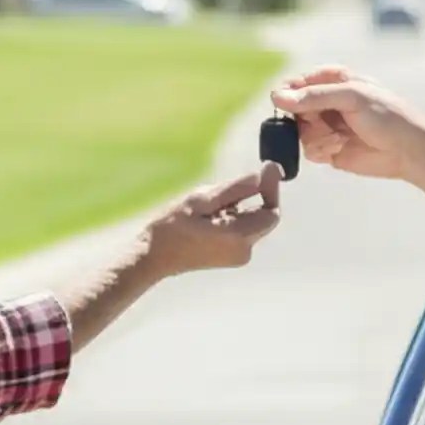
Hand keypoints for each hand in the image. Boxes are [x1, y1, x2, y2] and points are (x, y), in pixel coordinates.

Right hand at [144, 161, 282, 276]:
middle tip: (224, 188)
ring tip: (208, 205)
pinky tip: (207, 216)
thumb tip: (262, 174)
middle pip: (263, 217)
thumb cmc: (172, 227)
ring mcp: (238, 257)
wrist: (153, 257)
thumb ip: (236, 188)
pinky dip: (233, 217)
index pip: (271, 211)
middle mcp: (244, 251)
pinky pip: (243, 231)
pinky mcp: (231, 257)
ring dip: (239, 206)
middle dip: (252, 196)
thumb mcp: (202, 200)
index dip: (271, 188)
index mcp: (238, 237)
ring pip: (252, 222)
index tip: (265, 167)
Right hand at [270, 65, 422, 179]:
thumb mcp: (351, 97)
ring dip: (316, 137)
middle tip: (321, 123)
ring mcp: (326, 126)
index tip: (288, 105)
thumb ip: (314, 96)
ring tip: (338, 139)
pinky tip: (339, 148)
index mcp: (333, 80)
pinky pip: (309, 149)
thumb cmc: (387, 116)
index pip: (296, 83)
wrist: (407, 150)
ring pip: (299, 132)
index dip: (288, 93)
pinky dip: (321, 150)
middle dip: (304, 119)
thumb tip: (277, 96)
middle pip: (293, 109)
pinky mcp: (328, 148)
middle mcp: (326, 102)